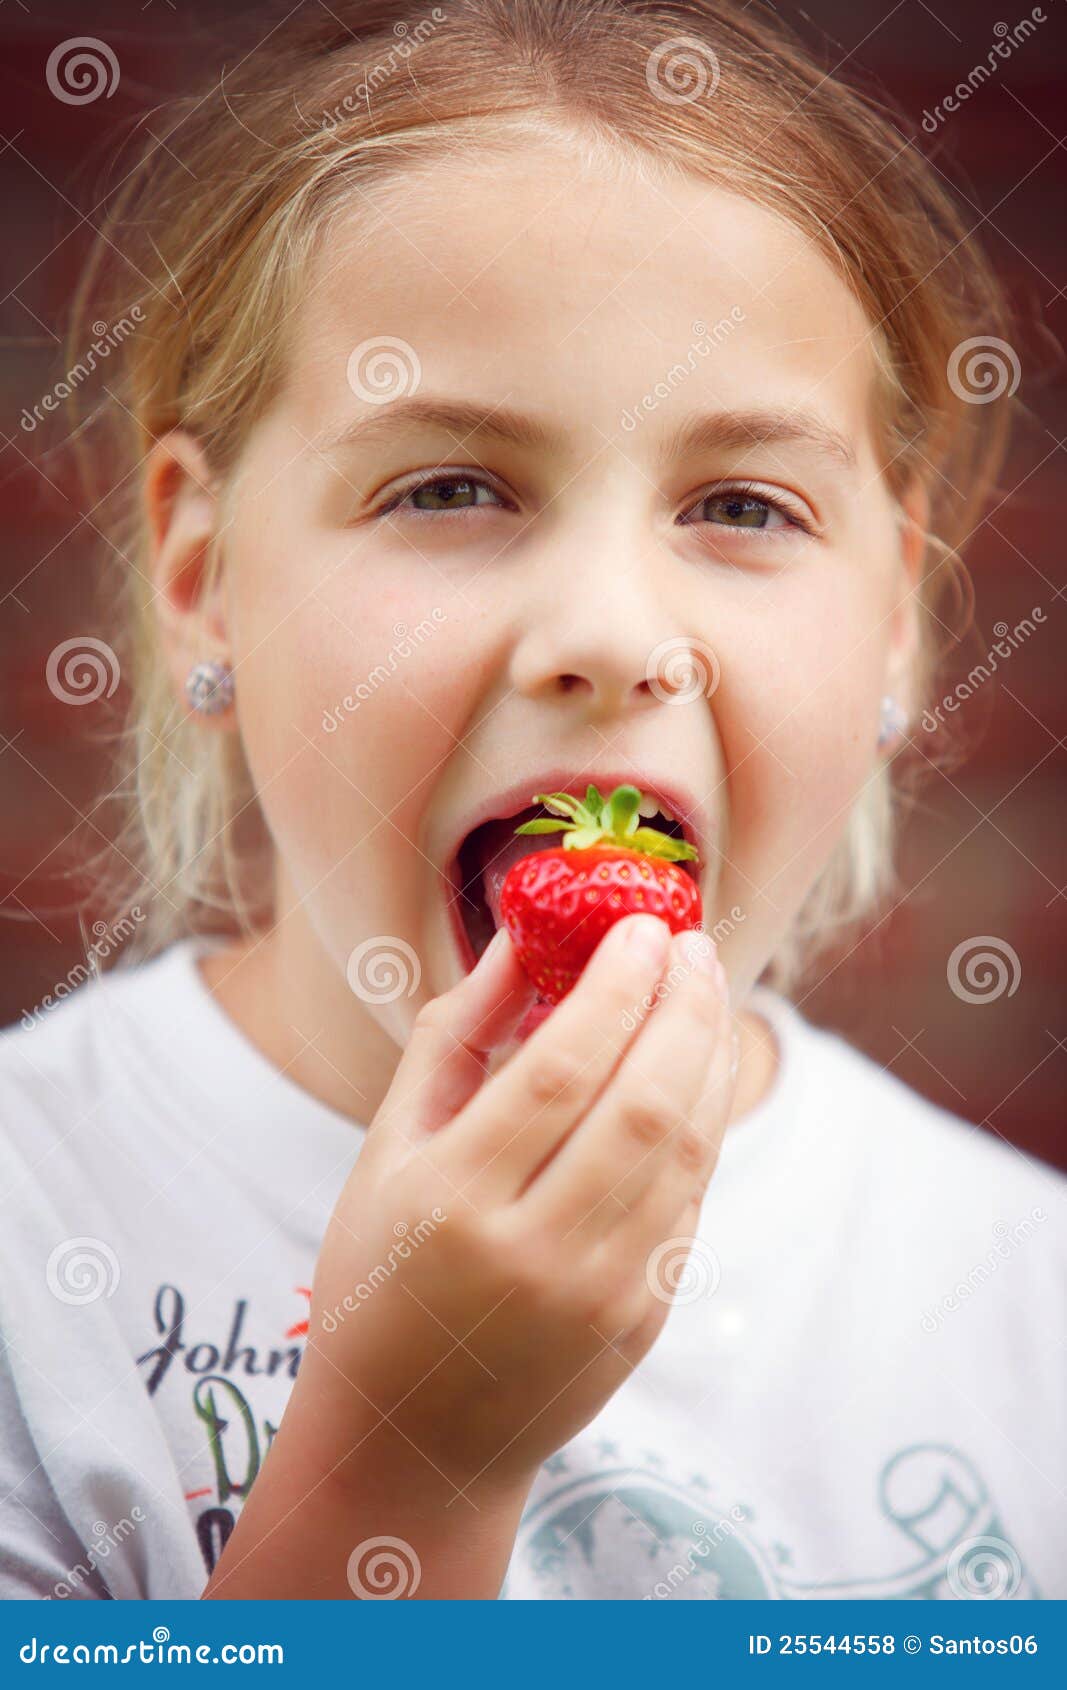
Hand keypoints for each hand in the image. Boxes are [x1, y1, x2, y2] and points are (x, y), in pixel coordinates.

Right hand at [299, 914, 733, 1499]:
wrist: (415, 1435)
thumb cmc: (384, 1271)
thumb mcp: (389, 1150)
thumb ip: (454, 1038)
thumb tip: (520, 935)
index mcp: (451, 1203)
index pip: (562, 1071)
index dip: (616, 988)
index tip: (644, 925)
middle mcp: (533, 1257)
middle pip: (644, 1105)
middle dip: (682, 1005)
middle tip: (691, 941)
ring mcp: (598, 1298)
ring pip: (685, 1151)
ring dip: (709, 1055)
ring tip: (704, 990)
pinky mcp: (641, 1321)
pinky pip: (690, 1199)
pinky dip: (704, 1122)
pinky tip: (697, 1069)